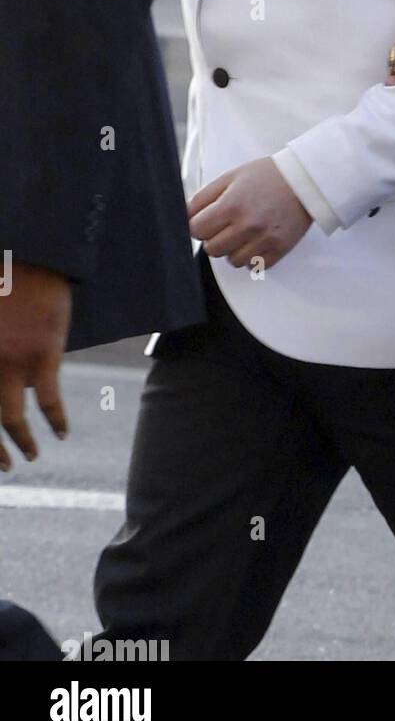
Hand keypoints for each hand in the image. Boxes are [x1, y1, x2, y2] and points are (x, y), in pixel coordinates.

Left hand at [0, 263, 70, 470]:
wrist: (29, 255)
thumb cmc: (0, 282)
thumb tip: (4, 378)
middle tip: (6, 465)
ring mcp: (12, 363)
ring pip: (11, 420)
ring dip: (21, 443)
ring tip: (30, 453)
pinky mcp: (43, 355)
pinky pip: (50, 401)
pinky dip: (56, 421)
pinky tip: (62, 433)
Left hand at [187, 158, 311, 270]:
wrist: (304, 180)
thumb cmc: (267, 176)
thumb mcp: (230, 177)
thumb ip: (203, 198)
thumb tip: (183, 217)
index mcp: (232, 205)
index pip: (196, 230)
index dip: (199, 225)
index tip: (207, 221)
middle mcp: (248, 225)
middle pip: (212, 249)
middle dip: (215, 238)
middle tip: (227, 225)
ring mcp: (265, 239)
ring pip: (232, 261)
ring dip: (234, 249)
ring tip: (245, 232)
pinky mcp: (279, 249)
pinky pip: (254, 267)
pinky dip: (252, 257)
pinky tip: (257, 240)